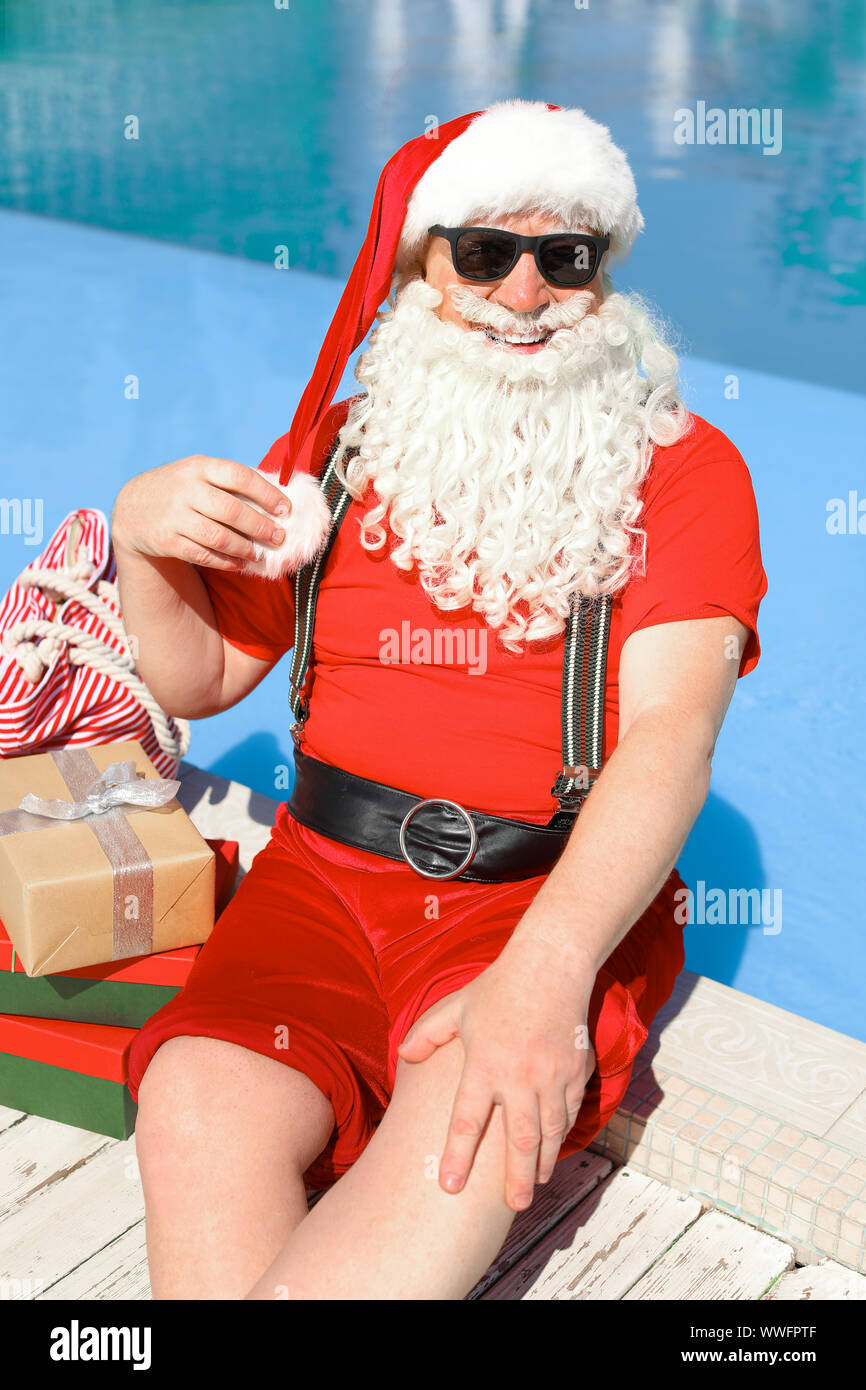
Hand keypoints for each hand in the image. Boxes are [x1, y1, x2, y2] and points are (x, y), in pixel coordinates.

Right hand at [111, 455, 291, 571]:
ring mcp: (175, 516)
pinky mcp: (167, 540)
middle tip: (279, 537)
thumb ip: (228, 482)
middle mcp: (186, 489)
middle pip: (233, 511)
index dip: (267, 494)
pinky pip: (204, 555)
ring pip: (219, 537)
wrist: (133, 508)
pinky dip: (226, 561)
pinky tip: (239, 563)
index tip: (285, 509)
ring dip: (245, 548)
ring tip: (259, 553)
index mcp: (199, 467)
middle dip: (261, 527)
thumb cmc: (180, 490)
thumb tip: (275, 501)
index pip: (240, 476)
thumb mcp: (197, 473)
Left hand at [396, 934, 596, 1211]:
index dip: (457, 1157)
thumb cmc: (499, 986)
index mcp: (484, 1064)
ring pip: (549, 1133)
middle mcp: (519, 1077)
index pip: (467, 1121)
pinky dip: (561, 1135)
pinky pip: (568, 1113)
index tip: (449, 1186)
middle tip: (513, 1207)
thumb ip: (428, 1033)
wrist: (552, 964)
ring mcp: (551, 1077)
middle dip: (516, 1180)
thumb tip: (402, 1055)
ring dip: (542, 1163)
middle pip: (519, 1142)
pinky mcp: (574, 1072)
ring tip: (535, 1186)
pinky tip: (554, 1149)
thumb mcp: (456, 1006)